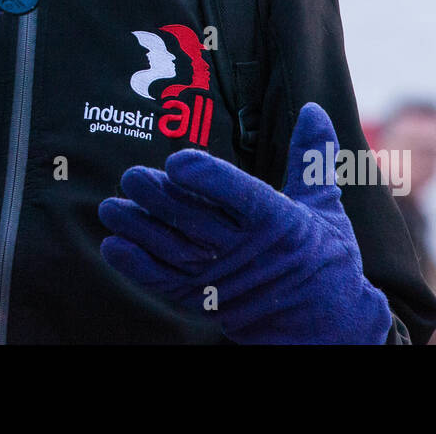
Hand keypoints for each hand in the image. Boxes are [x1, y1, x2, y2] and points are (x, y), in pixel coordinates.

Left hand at [98, 102, 392, 343]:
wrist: (324, 326)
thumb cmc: (325, 257)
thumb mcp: (324, 205)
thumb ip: (312, 156)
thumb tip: (313, 108)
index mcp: (280, 222)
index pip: (241, 197)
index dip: (208, 179)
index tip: (177, 160)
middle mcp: (249, 252)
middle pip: (197, 223)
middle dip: (159, 200)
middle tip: (131, 177)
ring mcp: (224, 280)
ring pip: (175, 252)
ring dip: (139, 230)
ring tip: (111, 207)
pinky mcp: (206, 301)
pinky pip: (166, 284)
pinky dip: (137, 267)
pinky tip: (114, 245)